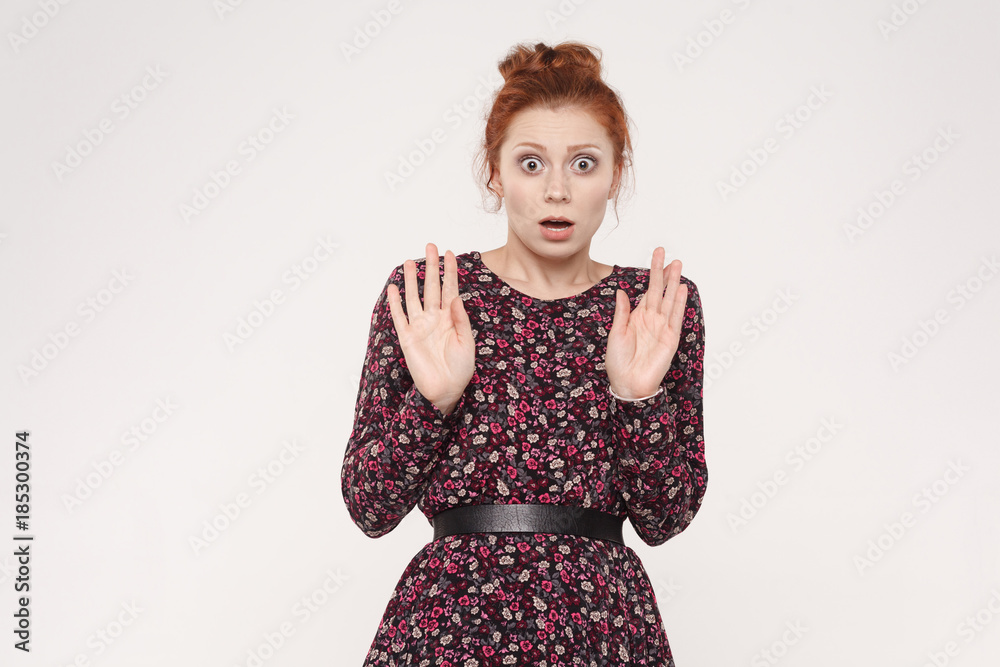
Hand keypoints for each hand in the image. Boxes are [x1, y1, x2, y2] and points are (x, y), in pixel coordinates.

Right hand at [386, 243, 474, 415]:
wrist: (446, 391)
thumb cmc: (461, 369)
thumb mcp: (467, 343)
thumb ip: (461, 320)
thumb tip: (455, 298)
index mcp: (452, 318)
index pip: (451, 289)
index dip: (450, 271)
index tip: (450, 253)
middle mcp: (435, 318)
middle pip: (432, 287)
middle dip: (431, 267)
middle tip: (430, 246)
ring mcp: (420, 326)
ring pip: (414, 297)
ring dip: (411, 279)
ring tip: (409, 261)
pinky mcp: (407, 337)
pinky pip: (399, 316)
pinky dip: (395, 302)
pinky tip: (393, 288)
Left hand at [606, 247, 687, 398]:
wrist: (627, 384)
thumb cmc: (618, 362)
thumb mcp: (616, 333)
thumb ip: (622, 312)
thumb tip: (622, 291)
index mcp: (637, 317)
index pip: (648, 290)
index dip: (652, 273)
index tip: (656, 255)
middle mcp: (651, 319)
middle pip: (659, 290)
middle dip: (663, 272)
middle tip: (666, 253)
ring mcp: (662, 327)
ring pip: (669, 300)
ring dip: (673, 282)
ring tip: (677, 264)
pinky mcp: (670, 338)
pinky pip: (675, 317)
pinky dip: (678, 303)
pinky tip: (681, 289)